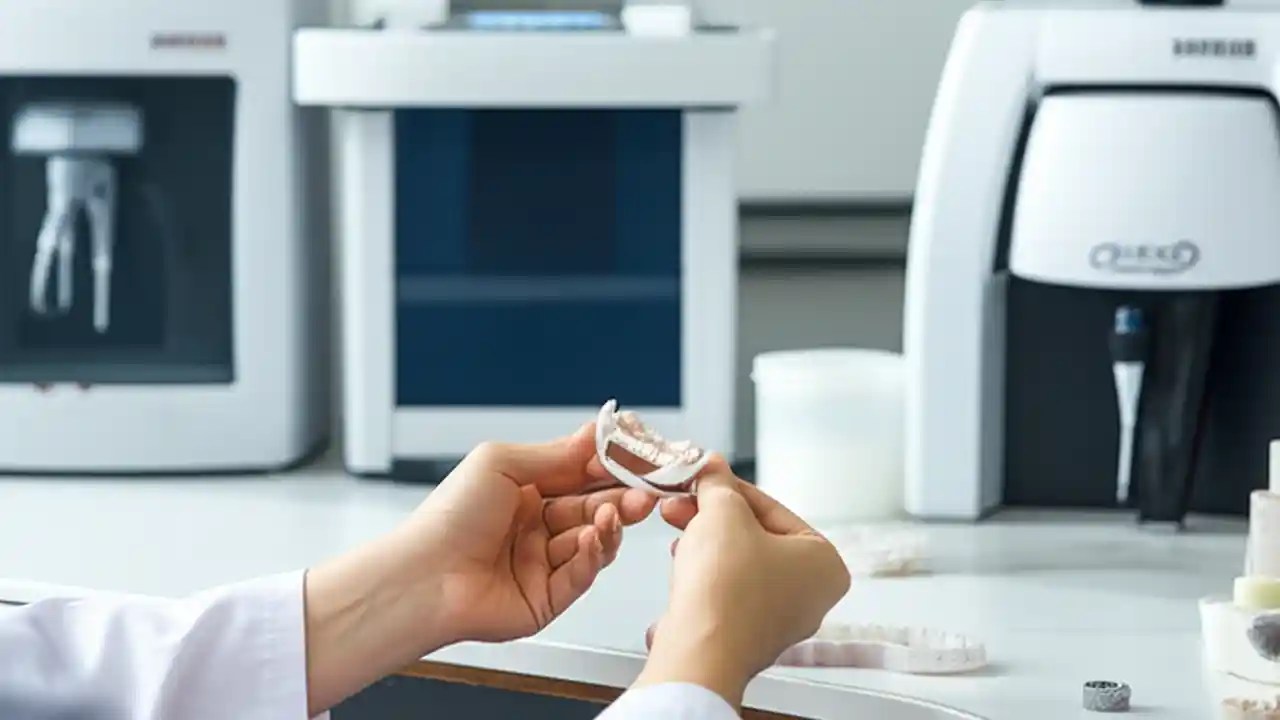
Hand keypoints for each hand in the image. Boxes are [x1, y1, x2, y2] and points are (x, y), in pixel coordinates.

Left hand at [303, 423, 656, 713]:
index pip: (582, 475)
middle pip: (595, 509)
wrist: (424, 575)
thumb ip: (556, 453)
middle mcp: (537, 527)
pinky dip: (593, 556)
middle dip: (623, 499)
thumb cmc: (449, 517)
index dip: (612, 468)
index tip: (640, 457)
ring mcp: (543, 564)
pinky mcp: (547, 599)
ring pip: (595, 543)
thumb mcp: (502, 463)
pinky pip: (582, 575)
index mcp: (526, 492)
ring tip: (615, 513)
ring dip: (609, 526)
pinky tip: (592, 539)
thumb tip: (597, 434)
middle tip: (645, 492)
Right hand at [634, 459, 849, 708]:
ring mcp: (779, 621)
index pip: (771, 508)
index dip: (728, 487)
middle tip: (679, 502)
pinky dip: (703, 577)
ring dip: (703, 543)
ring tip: (677, 531)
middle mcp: (811, 596)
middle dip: (711, 517)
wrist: (699, 653)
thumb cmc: (726, 584)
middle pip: (754, 536)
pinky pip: (726, 595)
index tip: (701, 475)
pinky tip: (681, 568)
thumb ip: (718, 484)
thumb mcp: (722, 512)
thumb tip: (711, 467)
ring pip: (737, 564)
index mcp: (825, 563)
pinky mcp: (747, 639)